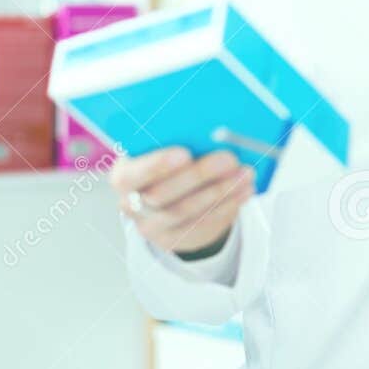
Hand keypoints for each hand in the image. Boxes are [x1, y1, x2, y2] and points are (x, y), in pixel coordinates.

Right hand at [111, 148, 254, 258]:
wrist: (168, 199)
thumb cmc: (167, 165)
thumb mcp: (162, 149)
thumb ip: (176, 139)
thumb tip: (210, 130)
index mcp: (124, 174)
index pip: (131, 175)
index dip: (156, 165)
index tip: (184, 153)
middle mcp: (131, 203)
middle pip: (162, 194)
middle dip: (199, 175)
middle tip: (229, 158)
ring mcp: (151, 225)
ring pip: (185, 211)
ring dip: (220, 191)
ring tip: (244, 174)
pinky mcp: (173, 239)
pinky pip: (202, 223)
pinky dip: (227, 205)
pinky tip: (244, 190)